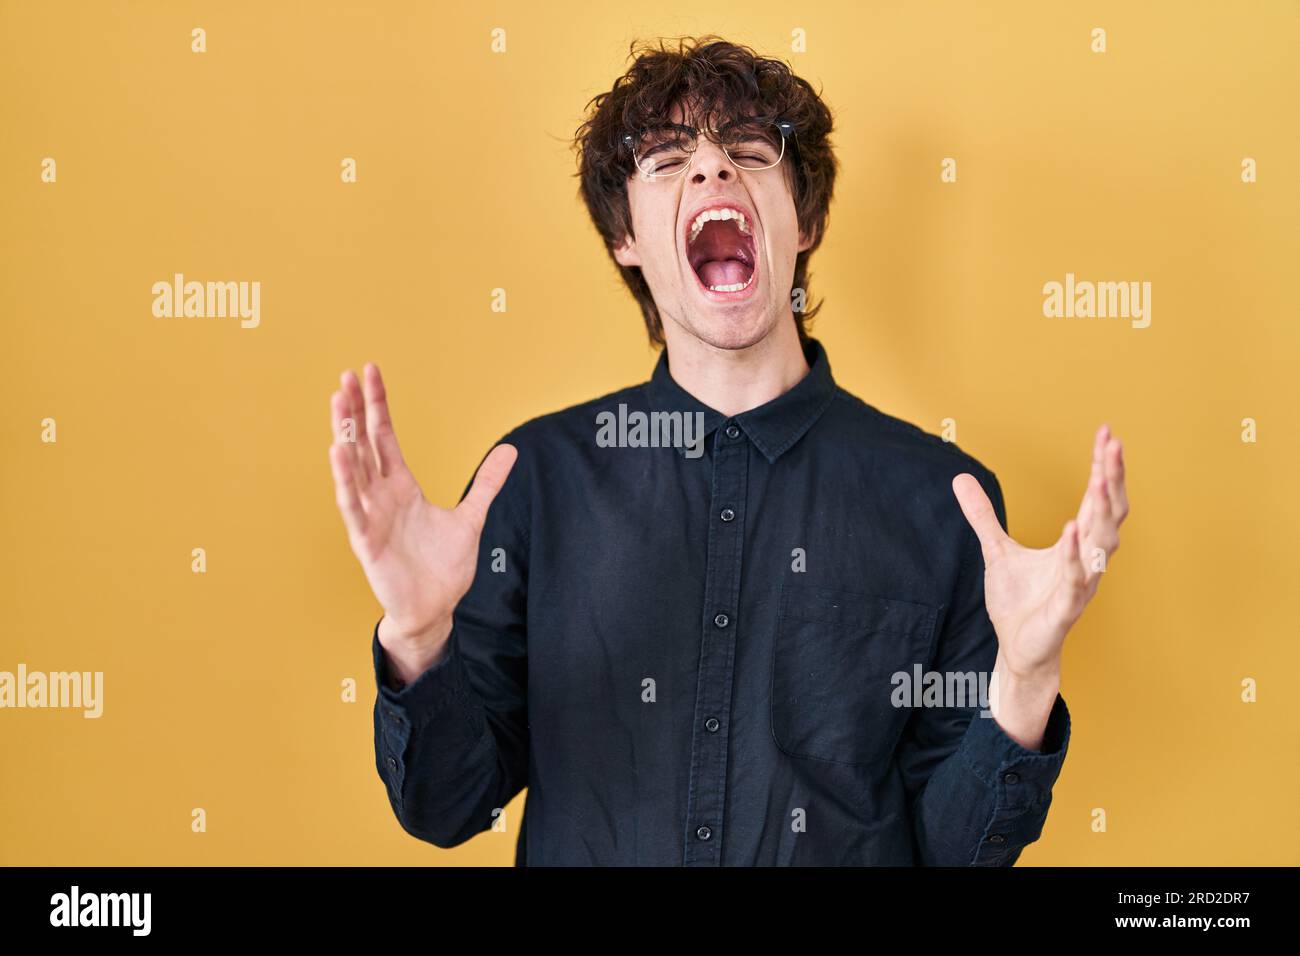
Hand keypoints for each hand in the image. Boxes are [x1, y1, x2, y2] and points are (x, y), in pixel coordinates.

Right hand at [328, 362, 517, 654]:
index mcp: (402, 488)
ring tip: (337, 403)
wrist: (433, 610)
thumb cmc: (443, 568)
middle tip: (345, 375)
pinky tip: (338, 453)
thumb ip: (485, 483)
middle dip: (355, 410)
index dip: (378, 406)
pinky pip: (353, 506)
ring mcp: (371, 516)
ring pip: (354, 468)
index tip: (370, 373)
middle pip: (364, 444)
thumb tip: (511, 450)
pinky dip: (346, 480)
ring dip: (344, 435)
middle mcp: (382, 497)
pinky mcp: (366, 540)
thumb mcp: (471, 518)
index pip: (384, 437)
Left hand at [952, 424, 1128, 683]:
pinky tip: (1072, 528)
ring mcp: (1080, 582)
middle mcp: (1086, 558)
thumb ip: (982, 515)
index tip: (1106, 433)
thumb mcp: (996, 549)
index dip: (1102, 466)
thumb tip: (960, 478)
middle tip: (1113, 443)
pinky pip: (1076, 578)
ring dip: (1103, 510)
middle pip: (1109, 512)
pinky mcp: (1066, 607)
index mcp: (1076, 543)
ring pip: (1101, 542)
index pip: (1096, 497)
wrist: (1018, 649)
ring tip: (1101, 477)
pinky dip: (1074, 553)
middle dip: (1112, 477)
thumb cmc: (1019, 602)